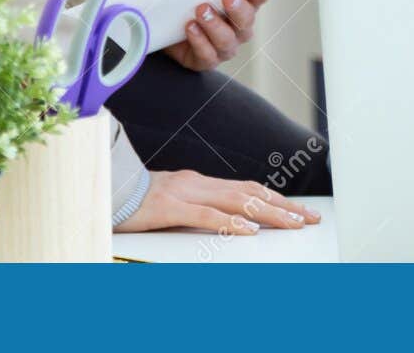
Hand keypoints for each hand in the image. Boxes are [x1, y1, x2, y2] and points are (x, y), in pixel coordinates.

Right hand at [115, 169, 320, 234]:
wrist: (103, 190)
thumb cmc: (137, 202)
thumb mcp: (174, 204)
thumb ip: (199, 208)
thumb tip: (229, 220)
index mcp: (202, 183)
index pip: (249, 188)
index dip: (277, 199)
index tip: (300, 212)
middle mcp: (199, 183)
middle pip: (251, 192)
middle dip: (284, 207)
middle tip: (309, 219)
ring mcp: (185, 193)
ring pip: (237, 201)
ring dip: (268, 213)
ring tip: (291, 224)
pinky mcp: (169, 207)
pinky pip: (206, 215)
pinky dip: (230, 222)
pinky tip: (248, 229)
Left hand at [163, 0, 271, 71]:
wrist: (165, 24)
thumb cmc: (186, 0)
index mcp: (244, 4)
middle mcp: (239, 28)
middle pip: (247, 20)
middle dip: (238, 8)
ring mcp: (225, 46)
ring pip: (227, 40)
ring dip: (215, 25)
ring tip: (201, 10)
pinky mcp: (206, 60)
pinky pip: (208, 56)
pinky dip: (199, 41)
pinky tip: (190, 28)